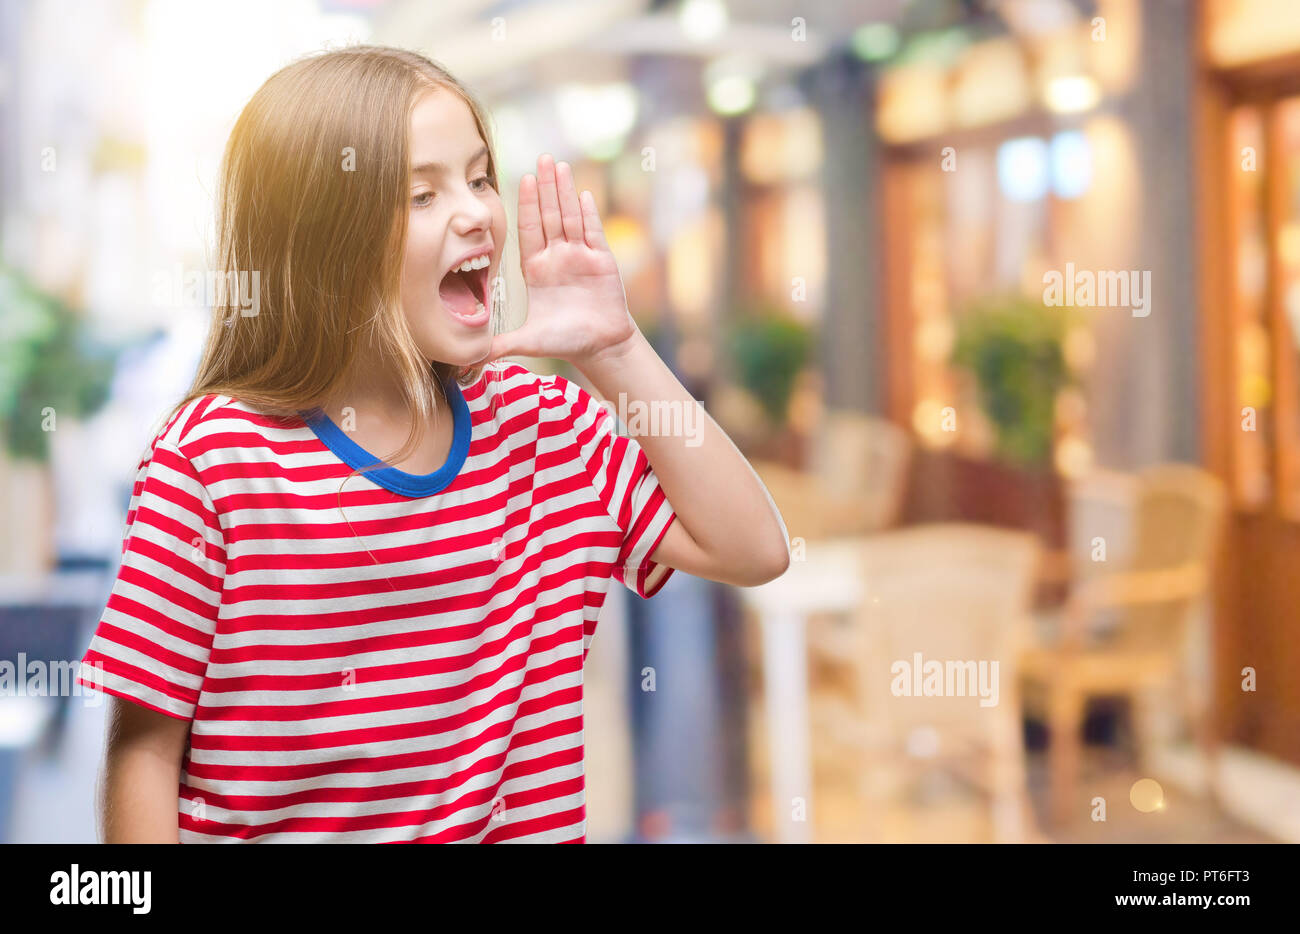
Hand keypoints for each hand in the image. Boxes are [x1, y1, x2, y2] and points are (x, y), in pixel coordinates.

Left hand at [486, 154, 637, 366]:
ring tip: (559, 165)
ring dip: (564, 191)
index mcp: (538, 269)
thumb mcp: (528, 341)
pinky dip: (589, 214)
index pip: (529, 230)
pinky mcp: (601, 262)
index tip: (521, 179)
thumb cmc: (566, 340)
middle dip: (545, 187)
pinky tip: (584, 194)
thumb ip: (501, 344)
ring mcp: (580, 257)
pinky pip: (593, 233)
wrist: (600, 347)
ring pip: (570, 217)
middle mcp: (558, 257)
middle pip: (550, 215)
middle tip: (541, 158)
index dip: (526, 205)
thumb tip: (470, 356)